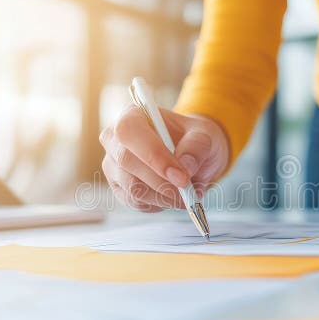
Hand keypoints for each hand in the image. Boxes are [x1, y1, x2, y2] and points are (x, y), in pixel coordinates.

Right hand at [99, 106, 228, 211]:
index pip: (129, 131)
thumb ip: (197, 146)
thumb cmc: (194, 139)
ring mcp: (113, 165)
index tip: (181, 176)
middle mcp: (115, 139)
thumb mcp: (205, 135)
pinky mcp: (119, 188)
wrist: (192, 155)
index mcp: (133, 115)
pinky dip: (160, 203)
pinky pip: (136, 202)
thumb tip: (186, 166)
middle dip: (162, 182)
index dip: (152, 154)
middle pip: (127, 162)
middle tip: (190, 191)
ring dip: (164, 196)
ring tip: (188, 193)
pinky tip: (174, 196)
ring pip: (132, 187)